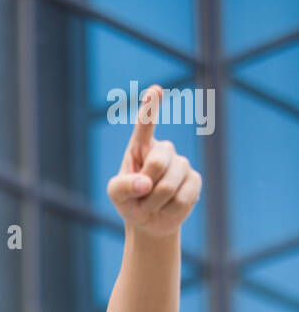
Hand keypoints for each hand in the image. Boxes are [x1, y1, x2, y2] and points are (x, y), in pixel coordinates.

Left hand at [107, 85, 201, 237]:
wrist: (150, 222)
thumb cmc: (130, 201)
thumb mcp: (116, 195)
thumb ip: (123, 186)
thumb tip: (145, 184)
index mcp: (141, 147)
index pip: (145, 124)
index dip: (151, 107)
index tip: (155, 90)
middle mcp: (163, 150)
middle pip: (158, 163)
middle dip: (147, 187)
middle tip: (141, 198)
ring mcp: (181, 163)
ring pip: (170, 185)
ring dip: (156, 203)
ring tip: (153, 205)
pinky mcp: (195, 180)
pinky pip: (183, 198)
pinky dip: (170, 210)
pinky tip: (168, 208)